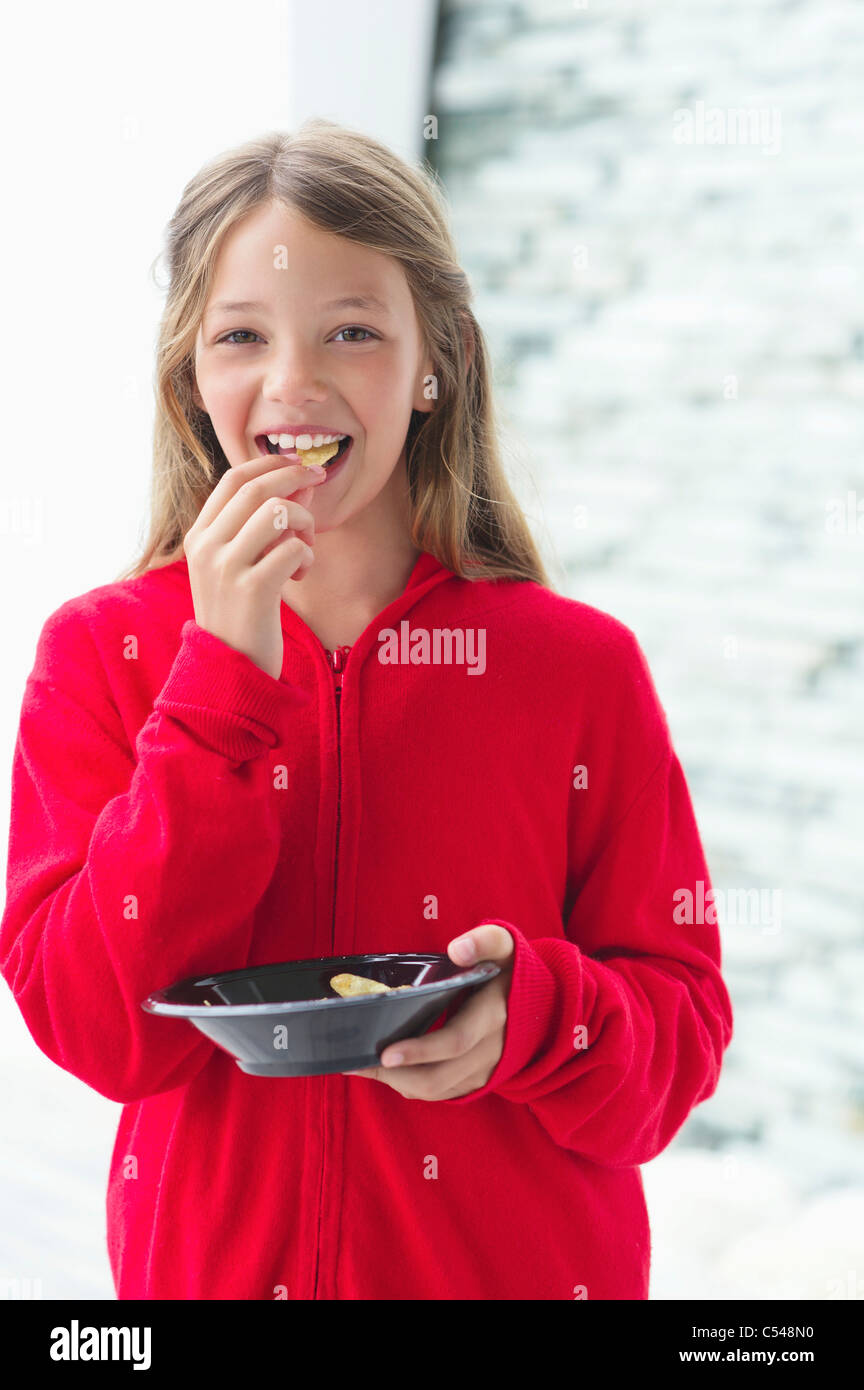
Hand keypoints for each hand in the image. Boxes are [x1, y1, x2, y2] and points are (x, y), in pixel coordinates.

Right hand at [183, 454, 328, 679]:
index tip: (297, 466)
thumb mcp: (240, 564)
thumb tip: (300, 481)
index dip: (270, 463)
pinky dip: (307, 556)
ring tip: (305, 549)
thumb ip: (262, 525)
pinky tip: (301, 575)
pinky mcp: (252, 589)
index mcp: (199, 536)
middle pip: (257, 487)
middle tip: (319, 482)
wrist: (228, 670)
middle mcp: (207, 546)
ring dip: (305, 522)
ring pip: (278, 512)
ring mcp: (226, 567)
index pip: (234, 478)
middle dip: (295, 477)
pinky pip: (293, 548)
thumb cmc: (240, 614)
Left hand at [343, 924, 515, 1098]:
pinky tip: (388, 1070)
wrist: (548, 1005)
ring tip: (362, 1065)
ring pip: (437, 1090)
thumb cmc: (515, 972)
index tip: (385, 1053)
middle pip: (438, 1078)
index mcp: (494, 1016)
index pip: (455, 1041)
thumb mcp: (507, 946)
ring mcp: (486, 1071)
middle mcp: (491, 1051)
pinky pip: (442, 1092)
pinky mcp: (479, 1080)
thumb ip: (484, 941)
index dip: (420, 1051)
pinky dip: (412, 1086)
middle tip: (357, 1062)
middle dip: (395, 1075)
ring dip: (399, 1083)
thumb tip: (457, 950)